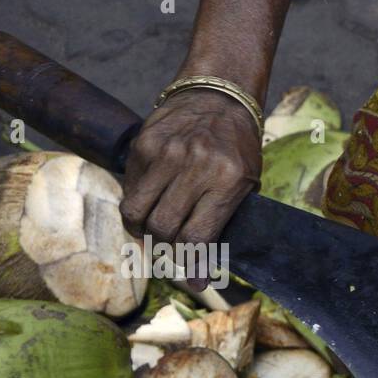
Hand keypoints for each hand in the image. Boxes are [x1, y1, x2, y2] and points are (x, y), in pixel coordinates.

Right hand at [120, 87, 260, 268]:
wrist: (218, 95)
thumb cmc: (238, 146)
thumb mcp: (246, 181)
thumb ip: (224, 216)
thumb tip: (203, 261)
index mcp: (227, 181)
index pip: (198, 237)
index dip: (193, 267)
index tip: (195, 283)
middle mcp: (194, 167)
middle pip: (164, 229)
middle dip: (168, 252)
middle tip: (174, 255)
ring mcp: (165, 154)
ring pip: (137, 213)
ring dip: (143, 233)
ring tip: (154, 236)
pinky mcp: (143, 145)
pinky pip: (131, 189)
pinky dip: (137, 206)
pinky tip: (150, 207)